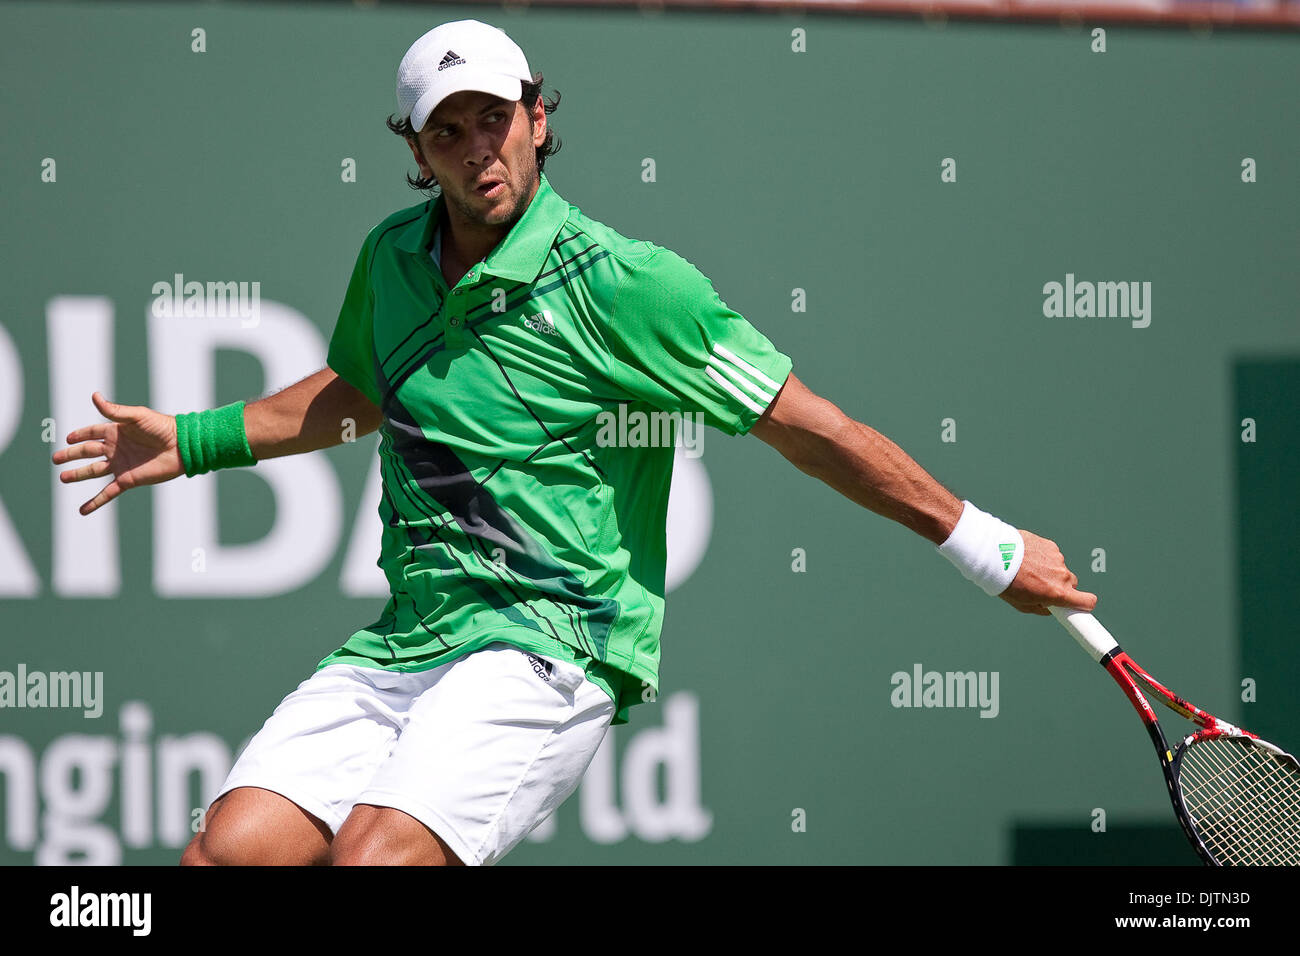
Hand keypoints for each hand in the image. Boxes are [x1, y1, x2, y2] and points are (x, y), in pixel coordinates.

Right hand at [51, 392, 184, 514]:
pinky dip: (95, 502)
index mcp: (117, 431)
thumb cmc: (162, 427)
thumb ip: (114, 410)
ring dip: (78, 475)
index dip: (80, 435)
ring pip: (93, 471)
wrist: (181, 447)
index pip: (92, 432)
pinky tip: (83, 510)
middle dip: (72, 455)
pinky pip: (108, 492)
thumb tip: (94, 396)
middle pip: (88, 452)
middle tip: (55, 458)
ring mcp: (121, 465)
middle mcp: (116, 448)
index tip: (67, 438)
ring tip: (62, 478)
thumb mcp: (136, 416)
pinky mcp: (128, 480)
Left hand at [998, 529, 1097, 615]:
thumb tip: (1050, 609)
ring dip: (1049, 570)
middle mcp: (1061, 575)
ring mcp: (1057, 558)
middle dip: (1060, 586)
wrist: (994, 555)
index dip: (1085, 605)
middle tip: (1041, 585)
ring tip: (1027, 569)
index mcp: (1057, 592)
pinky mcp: (1051, 545)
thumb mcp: (1021, 604)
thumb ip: (1041, 609)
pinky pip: (1052, 555)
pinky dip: (1043, 557)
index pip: (1088, 601)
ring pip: (1059, 568)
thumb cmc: (1006, 582)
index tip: (1081, 607)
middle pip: (1072, 583)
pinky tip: (1027, 557)